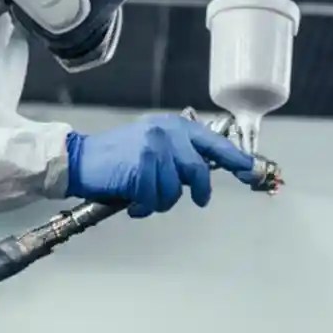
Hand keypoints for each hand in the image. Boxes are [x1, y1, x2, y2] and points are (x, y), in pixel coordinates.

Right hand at [65, 114, 255, 217]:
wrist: (81, 159)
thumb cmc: (118, 158)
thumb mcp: (154, 145)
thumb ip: (180, 154)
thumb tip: (204, 175)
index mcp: (174, 126)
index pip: (213, 142)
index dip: (235, 158)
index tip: (251, 170)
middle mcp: (166, 132)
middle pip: (198, 171)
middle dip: (199, 191)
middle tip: (198, 200)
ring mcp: (154, 148)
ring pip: (176, 189)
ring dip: (162, 201)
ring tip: (146, 197)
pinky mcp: (141, 166)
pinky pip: (156, 198)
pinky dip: (146, 206)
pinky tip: (135, 202)